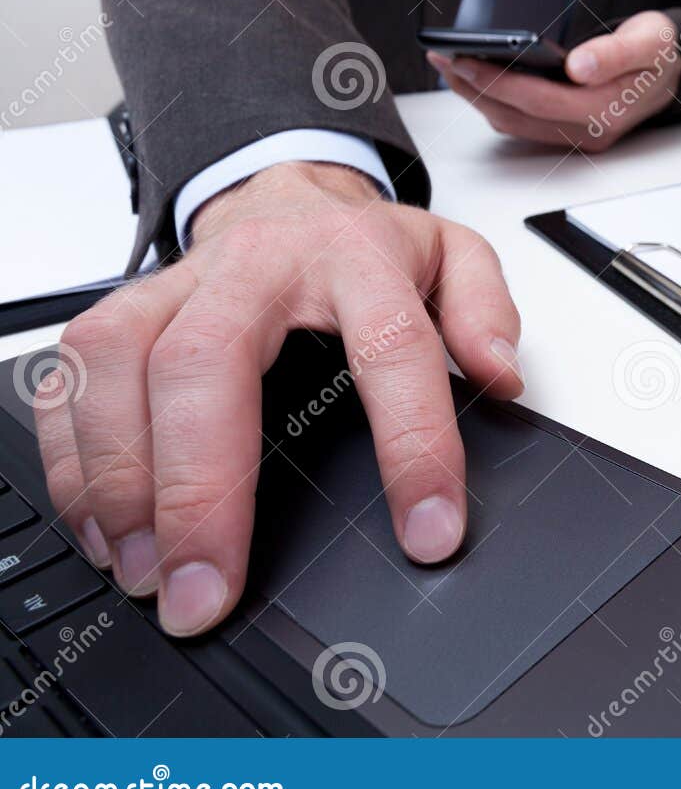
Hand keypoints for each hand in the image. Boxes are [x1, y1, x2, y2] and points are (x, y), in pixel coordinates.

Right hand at [32, 161, 522, 636]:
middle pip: (206, 362)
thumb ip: (487, 311)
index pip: (393, 349)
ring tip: (147, 572)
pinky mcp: (120, 310)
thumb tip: (502, 376)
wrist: (287, 198)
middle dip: (201, 488)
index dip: (415, 445)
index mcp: (358, 258)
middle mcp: (257, 267)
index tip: (427, 535)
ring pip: (119, 363)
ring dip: (121, 480)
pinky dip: (74, 460)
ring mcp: (177, 284)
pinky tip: (104, 530)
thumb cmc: (365, 249)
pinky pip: (69, 378)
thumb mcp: (454, 259)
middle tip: (209, 590)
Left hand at [430, 10, 680, 151]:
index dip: (496, 81)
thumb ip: (615, 54)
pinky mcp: (567, 128)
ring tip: (450, 69)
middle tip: (443, 60)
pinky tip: (478, 81)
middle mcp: (587, 129)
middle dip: (474, 89)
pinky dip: (494, 102)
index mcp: (605, 110)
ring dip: (478, 98)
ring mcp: (576, 133)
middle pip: (516, 115)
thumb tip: (578, 66)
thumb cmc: (661, 52)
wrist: (677, 68)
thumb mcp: (650, 41)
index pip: (537, 99)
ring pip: (513, 123)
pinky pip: (522, 122)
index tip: (464, 59)